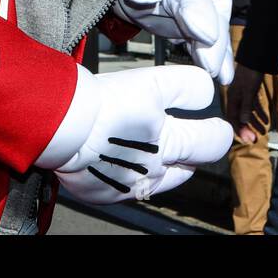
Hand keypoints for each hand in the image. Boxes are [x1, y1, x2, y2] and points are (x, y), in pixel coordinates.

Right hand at [40, 64, 231, 204]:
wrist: (59, 125)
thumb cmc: (102, 101)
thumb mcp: (152, 82)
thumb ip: (187, 86)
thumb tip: (207, 92)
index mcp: (170, 143)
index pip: (211, 143)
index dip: (218, 132)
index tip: (218, 127)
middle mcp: (155, 170)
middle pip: (190, 165)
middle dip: (196, 150)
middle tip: (193, 137)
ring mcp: (132, 185)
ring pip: (165, 179)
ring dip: (168, 164)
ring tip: (156, 146)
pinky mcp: (109, 194)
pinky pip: (133, 188)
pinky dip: (135, 174)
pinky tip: (125, 157)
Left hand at [116, 0, 233, 83]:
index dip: (198, 16)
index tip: (204, 35)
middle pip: (212, 21)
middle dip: (212, 44)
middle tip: (210, 65)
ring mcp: (212, 12)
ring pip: (216, 37)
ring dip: (216, 56)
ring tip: (220, 76)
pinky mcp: (208, 30)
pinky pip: (213, 46)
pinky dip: (217, 61)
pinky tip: (223, 77)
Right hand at [224, 62, 267, 143]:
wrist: (256, 59)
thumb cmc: (250, 75)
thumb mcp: (248, 92)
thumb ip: (246, 107)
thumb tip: (244, 122)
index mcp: (232, 99)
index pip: (233, 119)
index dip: (240, 130)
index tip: (248, 139)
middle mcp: (236, 99)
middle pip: (240, 117)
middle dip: (248, 128)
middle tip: (256, 139)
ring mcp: (243, 96)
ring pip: (248, 113)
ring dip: (256, 122)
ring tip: (264, 131)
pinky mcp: (250, 92)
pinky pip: (254, 106)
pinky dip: (259, 113)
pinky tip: (267, 119)